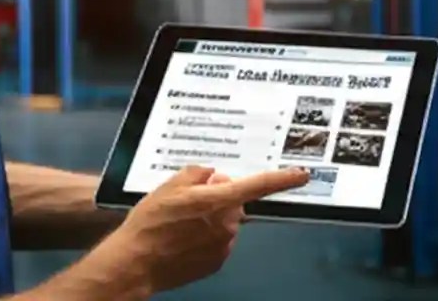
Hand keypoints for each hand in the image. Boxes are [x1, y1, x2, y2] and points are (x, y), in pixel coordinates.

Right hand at [116, 165, 308, 292]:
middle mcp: (226, 224)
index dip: (282, 179)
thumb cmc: (149, 223)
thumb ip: (198, 174)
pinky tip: (183, 240)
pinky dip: (206, 238)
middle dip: (219, 198)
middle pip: (234, 202)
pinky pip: (218, 242)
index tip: (302, 174)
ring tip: (180, 225)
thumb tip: (213, 176)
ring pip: (226, 223)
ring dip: (211, 219)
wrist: (135, 263)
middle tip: (190, 202)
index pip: (258, 186)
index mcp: (217, 200)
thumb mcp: (169, 186)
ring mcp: (223, 245)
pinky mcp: (217, 262)